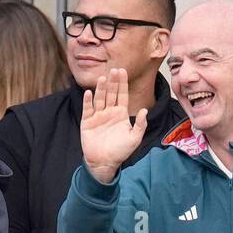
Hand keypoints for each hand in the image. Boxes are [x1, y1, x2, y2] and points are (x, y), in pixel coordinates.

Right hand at [80, 68, 147, 183]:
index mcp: (121, 114)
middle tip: (114, 69)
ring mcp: (98, 116)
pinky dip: (88, 101)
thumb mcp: (134, 139)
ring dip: (101, 89)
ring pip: (100, 99)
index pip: (122, 95)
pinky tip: (89, 93)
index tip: (123, 71)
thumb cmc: (120, 152)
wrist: (104, 163)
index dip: (122, 83)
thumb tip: (145, 110)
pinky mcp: (87, 122)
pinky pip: (88, 109)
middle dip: (112, 82)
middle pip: (111, 93)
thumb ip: (140, 125)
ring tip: (103, 78)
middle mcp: (109, 112)